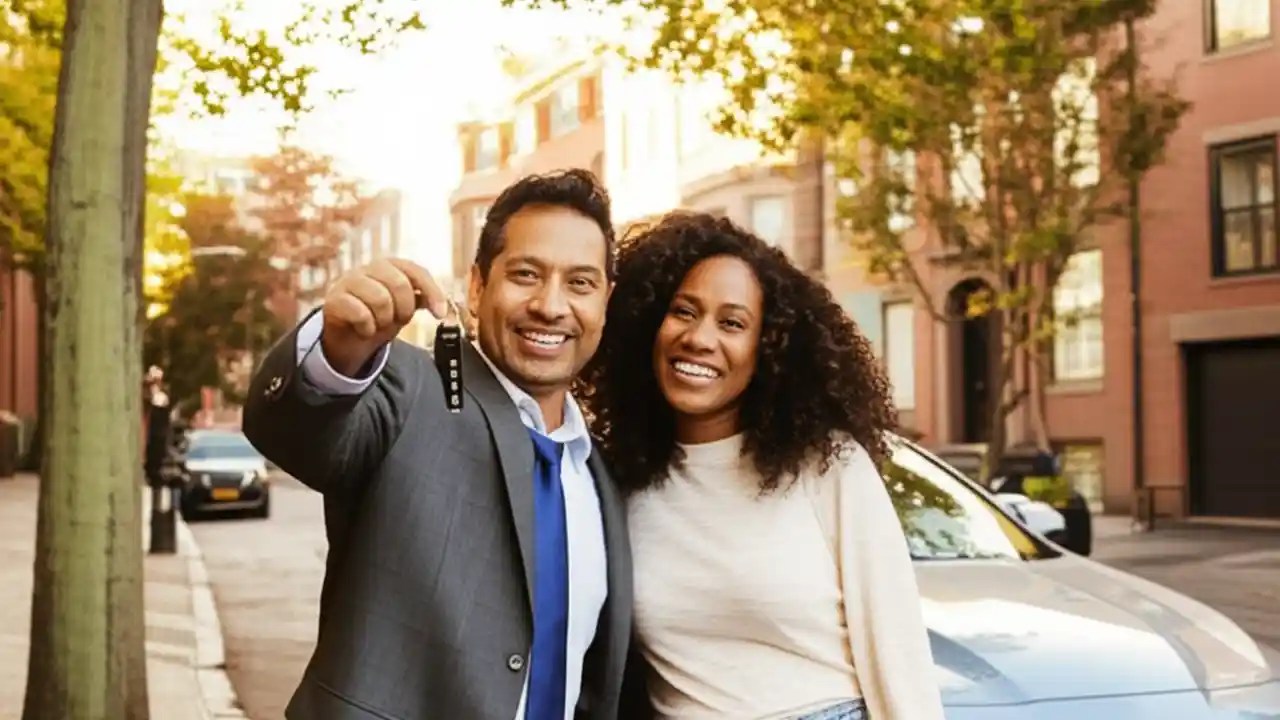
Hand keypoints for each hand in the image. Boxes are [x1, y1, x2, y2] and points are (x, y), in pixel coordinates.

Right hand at [320, 258, 447, 375]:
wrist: (347, 335)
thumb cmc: (378, 316)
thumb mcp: (404, 307)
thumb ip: (422, 299)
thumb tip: (445, 303)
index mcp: (390, 266)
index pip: (416, 271)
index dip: (432, 292)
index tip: (439, 314)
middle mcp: (369, 268)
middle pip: (399, 284)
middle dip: (404, 309)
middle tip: (398, 320)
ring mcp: (349, 281)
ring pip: (380, 299)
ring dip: (384, 320)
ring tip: (379, 324)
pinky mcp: (334, 299)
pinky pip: (359, 313)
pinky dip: (367, 328)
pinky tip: (364, 330)